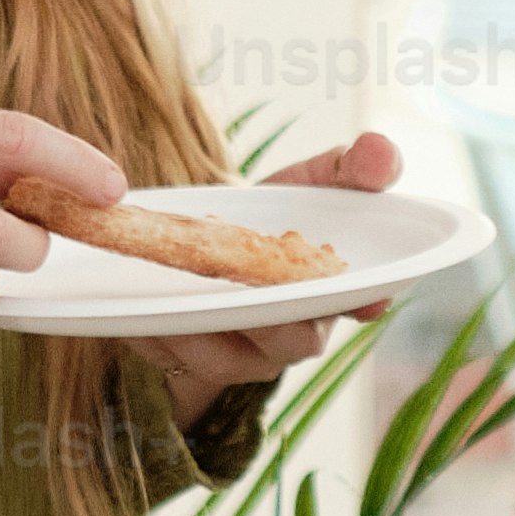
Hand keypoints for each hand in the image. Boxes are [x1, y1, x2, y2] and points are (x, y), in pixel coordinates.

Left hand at [141, 129, 411, 410]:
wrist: (214, 247)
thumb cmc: (276, 216)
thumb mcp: (311, 185)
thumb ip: (350, 168)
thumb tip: (383, 148)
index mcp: (334, 295)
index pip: (360, 302)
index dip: (365, 300)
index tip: (367, 297)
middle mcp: (296, 336)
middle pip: (288, 337)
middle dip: (261, 311)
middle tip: (232, 271)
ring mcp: (246, 360)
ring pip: (223, 357)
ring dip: (193, 324)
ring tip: (162, 281)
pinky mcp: (192, 367)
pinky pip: (171, 359)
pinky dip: (151, 332)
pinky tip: (132, 304)